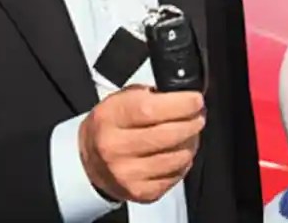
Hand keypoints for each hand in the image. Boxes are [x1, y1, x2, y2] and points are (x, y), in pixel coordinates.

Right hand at [79, 84, 206, 203]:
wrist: (89, 163)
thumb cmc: (111, 126)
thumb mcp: (121, 100)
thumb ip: (151, 95)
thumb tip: (184, 97)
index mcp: (110, 118)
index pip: (151, 110)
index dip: (181, 104)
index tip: (195, 100)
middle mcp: (115, 148)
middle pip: (168, 134)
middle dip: (192, 122)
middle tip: (198, 116)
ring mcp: (127, 174)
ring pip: (177, 157)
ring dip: (191, 142)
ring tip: (188, 134)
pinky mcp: (140, 192)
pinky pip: (176, 176)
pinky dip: (183, 163)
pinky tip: (176, 153)